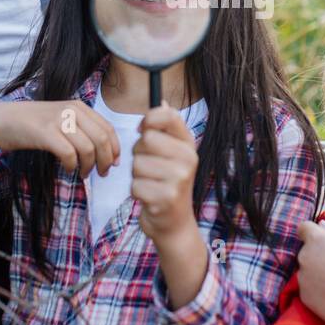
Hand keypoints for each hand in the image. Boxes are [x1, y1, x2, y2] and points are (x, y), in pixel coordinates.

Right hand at [0, 99, 119, 177]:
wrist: (0, 120)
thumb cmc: (32, 125)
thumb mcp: (61, 120)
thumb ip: (82, 131)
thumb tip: (106, 154)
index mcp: (79, 107)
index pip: (108, 128)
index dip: (115, 148)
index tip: (114, 163)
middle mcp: (71, 110)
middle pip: (102, 139)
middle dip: (106, 160)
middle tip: (102, 174)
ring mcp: (58, 120)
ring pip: (88, 147)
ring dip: (89, 165)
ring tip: (83, 173)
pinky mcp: (45, 133)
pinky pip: (69, 153)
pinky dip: (72, 165)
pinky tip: (68, 169)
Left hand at [130, 105, 198, 245]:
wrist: (175, 224)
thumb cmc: (168, 184)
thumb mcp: (173, 155)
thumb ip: (166, 129)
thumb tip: (162, 100)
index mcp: (189, 144)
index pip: (167, 115)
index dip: (149, 119)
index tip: (143, 130)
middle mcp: (188, 159)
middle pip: (145, 140)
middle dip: (139, 154)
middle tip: (150, 167)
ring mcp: (179, 179)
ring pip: (137, 164)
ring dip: (137, 175)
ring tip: (151, 184)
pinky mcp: (166, 197)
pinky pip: (134, 185)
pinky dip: (136, 193)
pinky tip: (149, 198)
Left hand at [295, 219, 324, 324]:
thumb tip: (321, 224)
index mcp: (317, 240)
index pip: (303, 227)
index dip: (311, 232)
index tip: (321, 240)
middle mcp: (304, 255)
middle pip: (306, 249)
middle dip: (316, 253)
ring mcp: (301, 276)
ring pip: (306, 268)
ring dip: (315, 271)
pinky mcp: (302, 294)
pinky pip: (307, 286)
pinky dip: (316, 288)